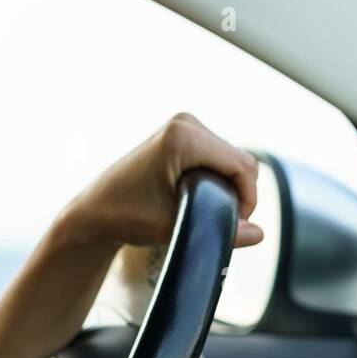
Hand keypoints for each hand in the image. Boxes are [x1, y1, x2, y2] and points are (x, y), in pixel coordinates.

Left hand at [59, 113, 263, 250]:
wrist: (97, 210)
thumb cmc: (129, 217)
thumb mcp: (179, 227)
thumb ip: (224, 231)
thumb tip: (260, 234)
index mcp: (183, 138)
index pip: (243, 166)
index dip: (249, 199)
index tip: (236, 224)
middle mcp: (185, 123)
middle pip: (241, 160)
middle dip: (240, 193)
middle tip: (224, 222)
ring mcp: (184, 125)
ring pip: (233, 158)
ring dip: (230, 187)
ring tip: (210, 211)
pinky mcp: (183, 133)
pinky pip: (219, 155)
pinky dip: (220, 178)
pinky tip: (203, 197)